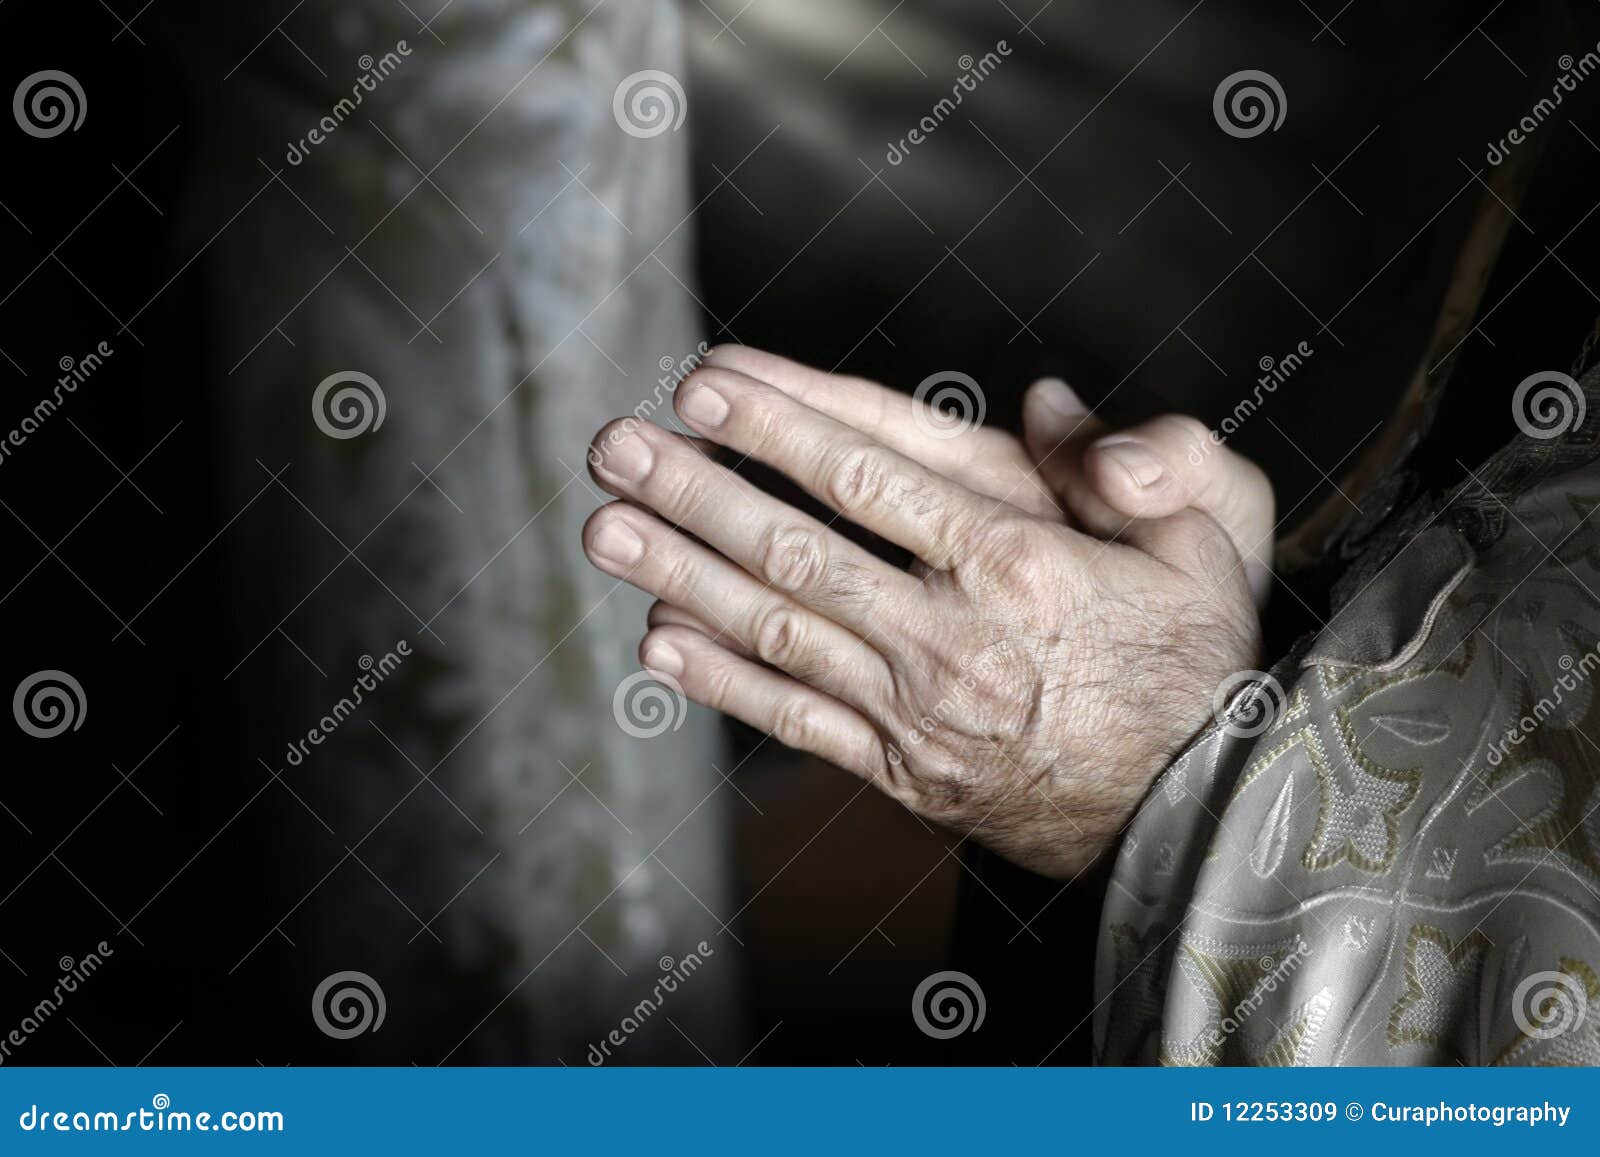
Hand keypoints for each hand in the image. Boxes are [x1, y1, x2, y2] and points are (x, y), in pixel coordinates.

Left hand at [582, 347, 1270, 875]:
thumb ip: (1151, 458)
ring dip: (681, 572)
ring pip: (779, 628)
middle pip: (799, 545)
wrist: (1196, 816)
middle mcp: (954, 632)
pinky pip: (796, 720)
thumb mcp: (1218, 539)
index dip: (780, 422)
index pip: (873, 469)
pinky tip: (657, 642)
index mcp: (1022, 558)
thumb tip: (1047, 400)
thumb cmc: (1200, 660)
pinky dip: (721, 682)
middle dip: (696, 487)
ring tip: (603, 528)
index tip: (704, 382)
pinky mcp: (902, 768)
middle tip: (613, 443)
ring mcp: (918, 708)